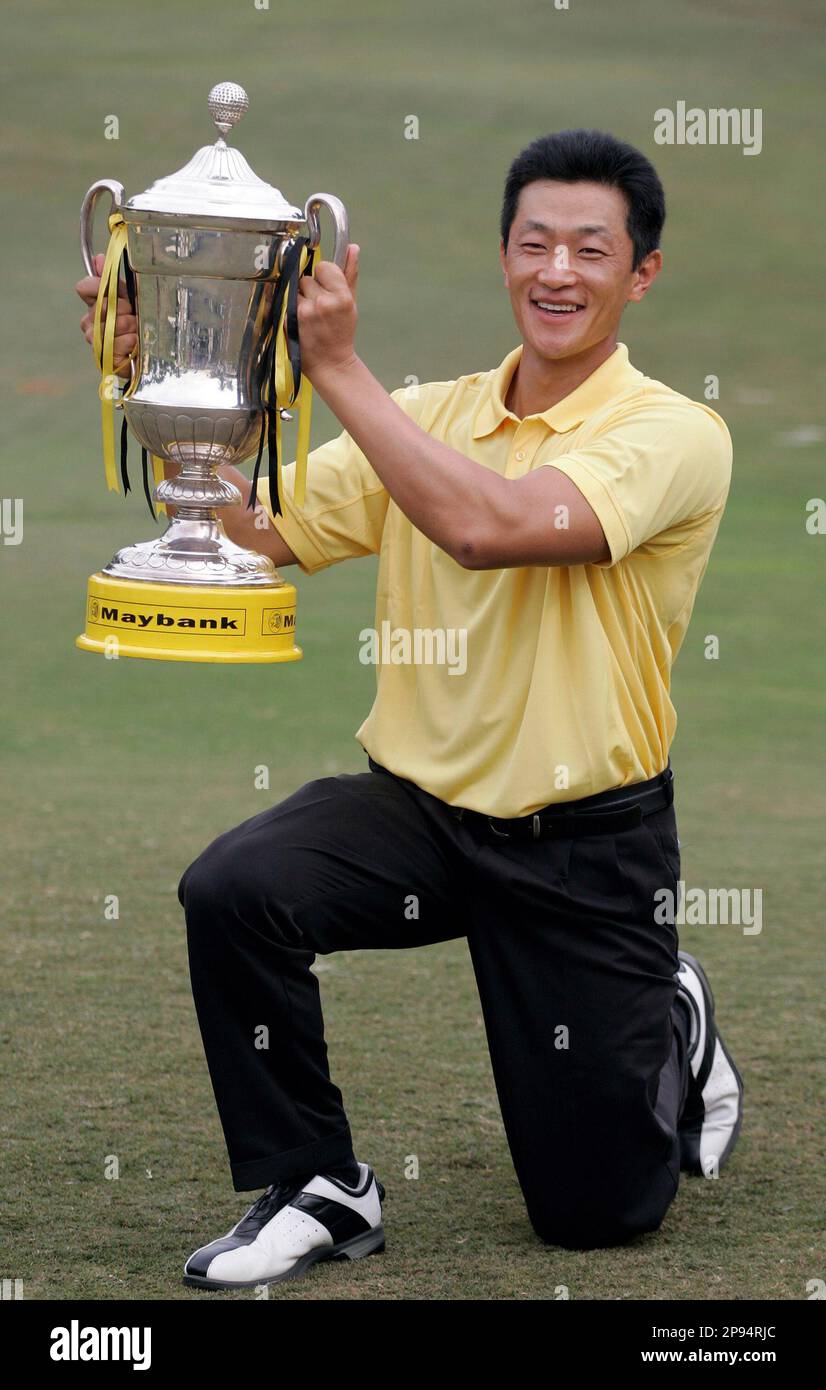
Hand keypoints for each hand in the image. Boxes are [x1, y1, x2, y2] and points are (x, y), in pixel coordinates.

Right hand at [75, 252, 136, 378]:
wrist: (154, 353)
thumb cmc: (142, 322)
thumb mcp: (132, 297)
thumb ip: (115, 280)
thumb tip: (99, 258)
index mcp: (94, 304)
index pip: (84, 286)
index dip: (101, 286)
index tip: (120, 293)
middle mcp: (90, 323)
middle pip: (101, 306)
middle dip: (123, 309)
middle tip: (134, 315)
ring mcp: (95, 342)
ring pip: (110, 325)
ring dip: (130, 326)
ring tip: (137, 330)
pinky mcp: (105, 360)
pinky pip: (116, 345)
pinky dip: (131, 342)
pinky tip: (136, 343)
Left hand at [296, 243, 359, 383]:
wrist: (331, 363)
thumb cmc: (341, 332)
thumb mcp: (351, 303)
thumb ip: (349, 273)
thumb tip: (352, 247)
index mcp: (341, 297)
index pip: (324, 266)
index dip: (324, 276)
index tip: (327, 289)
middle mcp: (322, 302)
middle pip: (306, 277)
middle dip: (311, 289)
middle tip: (318, 307)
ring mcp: (304, 312)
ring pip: (294, 289)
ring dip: (299, 298)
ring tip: (309, 315)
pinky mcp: (289, 320)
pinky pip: (285, 302)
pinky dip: (291, 308)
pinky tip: (300, 321)